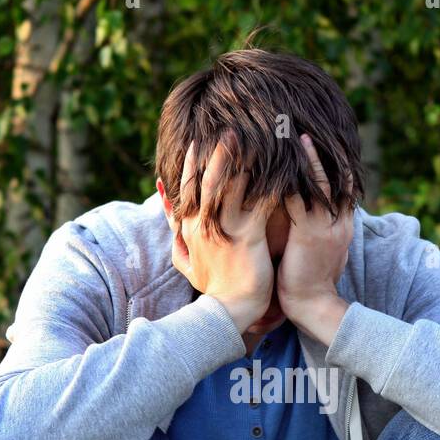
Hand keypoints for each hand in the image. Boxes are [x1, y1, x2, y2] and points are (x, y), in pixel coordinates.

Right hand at [171, 137, 274, 333]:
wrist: (228, 311)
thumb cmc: (212, 285)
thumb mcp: (183, 258)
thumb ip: (173, 227)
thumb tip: (162, 196)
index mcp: (189, 227)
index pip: (187, 188)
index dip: (193, 163)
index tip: (198, 139)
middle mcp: (204, 224)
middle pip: (207, 180)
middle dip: (216, 153)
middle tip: (227, 128)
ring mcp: (225, 230)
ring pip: (229, 187)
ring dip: (240, 160)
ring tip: (251, 138)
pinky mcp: (247, 239)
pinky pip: (258, 205)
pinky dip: (267, 185)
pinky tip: (278, 169)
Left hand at [276, 134, 351, 342]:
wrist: (313, 307)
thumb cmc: (309, 280)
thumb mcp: (320, 247)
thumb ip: (318, 224)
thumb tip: (313, 207)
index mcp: (342, 221)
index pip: (340, 180)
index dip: (329, 157)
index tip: (313, 134)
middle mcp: (339, 218)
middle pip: (333, 172)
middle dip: (317, 147)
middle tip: (298, 120)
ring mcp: (327, 224)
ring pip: (318, 179)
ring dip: (302, 153)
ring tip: (287, 129)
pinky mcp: (311, 234)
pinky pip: (298, 198)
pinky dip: (285, 178)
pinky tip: (271, 161)